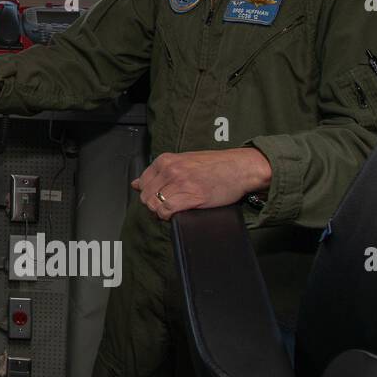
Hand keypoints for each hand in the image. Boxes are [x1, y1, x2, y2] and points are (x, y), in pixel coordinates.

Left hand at [132, 148, 272, 220]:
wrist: (241, 167)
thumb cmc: (216, 165)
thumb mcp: (183, 161)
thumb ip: (159, 172)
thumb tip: (135, 184)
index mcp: (166, 160)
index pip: (141, 182)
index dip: (147, 194)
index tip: (156, 199)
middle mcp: (170, 169)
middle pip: (145, 195)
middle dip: (152, 205)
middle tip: (164, 207)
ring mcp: (180, 182)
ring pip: (153, 204)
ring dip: (159, 212)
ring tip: (171, 211)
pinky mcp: (192, 196)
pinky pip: (166, 210)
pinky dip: (167, 216)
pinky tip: (175, 214)